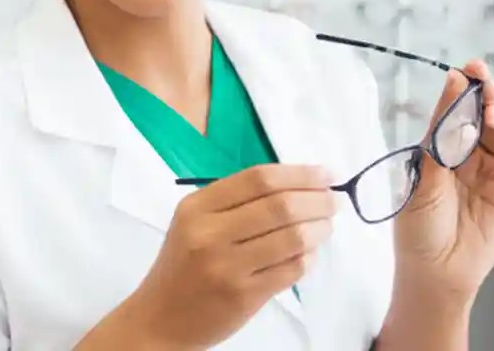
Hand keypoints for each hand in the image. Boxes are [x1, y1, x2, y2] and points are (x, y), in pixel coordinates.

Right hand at [114, 165, 336, 349]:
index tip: (325, 174)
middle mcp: (210, 233)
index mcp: (197, 207)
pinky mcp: (244, 296)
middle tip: (333, 201)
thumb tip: (297, 186)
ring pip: (292, 238)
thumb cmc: (182, 264)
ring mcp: (228, 267)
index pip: (258, 179)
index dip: (299, 174)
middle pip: (280, 206)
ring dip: (320, 228)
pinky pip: (291, 270)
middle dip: (317, 200)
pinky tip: (309, 253)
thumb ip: (235, 202)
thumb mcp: (193, 222)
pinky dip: (308, 258)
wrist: (160, 318)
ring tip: (327, 225)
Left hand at [393, 60, 493, 302]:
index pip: (454, 111)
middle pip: (483, 117)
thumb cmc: (418, 228)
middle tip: (487, 84)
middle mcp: (468, 155)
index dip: (463, 88)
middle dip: (487, 97)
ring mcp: (492, 173)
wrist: (434, 272)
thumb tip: (452, 92)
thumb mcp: (422, 179)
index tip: (469, 69)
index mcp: (440, 148)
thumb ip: (441, 139)